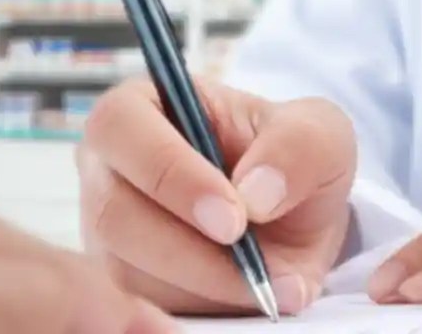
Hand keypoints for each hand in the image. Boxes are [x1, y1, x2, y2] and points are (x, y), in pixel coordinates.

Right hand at [78, 77, 357, 315]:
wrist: (288, 219)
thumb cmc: (287, 158)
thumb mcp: (317, 134)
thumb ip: (297, 147)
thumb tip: (255, 193)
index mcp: (138, 107)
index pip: (122, 128)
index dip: (170, 173)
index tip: (234, 218)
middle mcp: (106, 167)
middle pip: (115, 212)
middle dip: (189, 251)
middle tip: (256, 270)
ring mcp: (103, 229)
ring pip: (127, 270)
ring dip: (203, 289)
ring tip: (268, 287)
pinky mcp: (118, 282)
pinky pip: (139, 308)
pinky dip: (193, 313)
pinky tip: (238, 302)